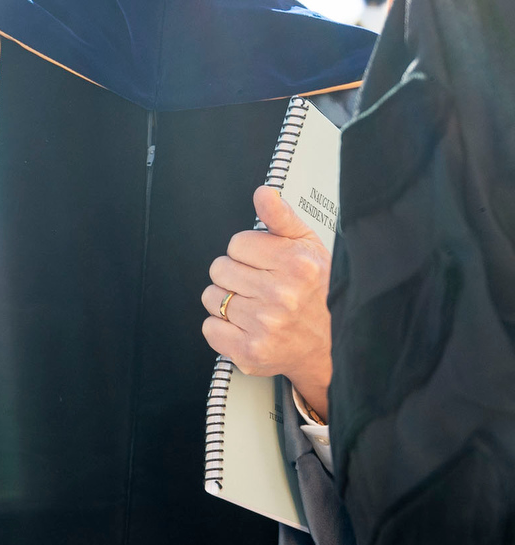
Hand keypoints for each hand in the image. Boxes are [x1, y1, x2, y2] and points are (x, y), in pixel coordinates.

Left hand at [202, 186, 333, 419]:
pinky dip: (222, 328)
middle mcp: (280, 295)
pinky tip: (247, 326)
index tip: (264, 264)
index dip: (248, 253)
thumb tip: (262, 192)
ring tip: (256, 307)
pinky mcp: (251, 352)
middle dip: (236, 275)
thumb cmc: (320, 293)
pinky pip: (209, 327)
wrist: (336, 347)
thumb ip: (281, 218)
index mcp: (295, 265)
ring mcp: (265, 326)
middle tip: (260, 287)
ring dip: (228, 301)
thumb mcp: (309, 247)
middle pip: (219, 270)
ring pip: (211, 298)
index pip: (236, 244)